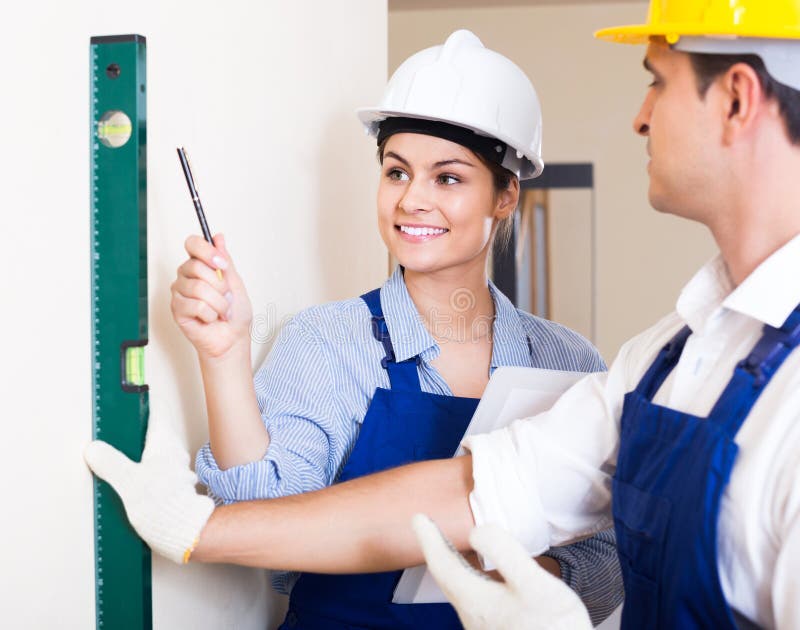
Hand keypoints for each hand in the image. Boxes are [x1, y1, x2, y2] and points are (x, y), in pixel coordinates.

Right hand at [84, 401, 214, 563]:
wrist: (185, 531)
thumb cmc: (162, 504)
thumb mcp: (127, 481)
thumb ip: (109, 462)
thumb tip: (94, 449)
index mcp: (164, 442)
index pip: (158, 410)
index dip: (146, 400)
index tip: (135, 393)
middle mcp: (175, 452)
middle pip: (158, 431)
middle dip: (140, 428)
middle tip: (121, 425)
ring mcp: (178, 469)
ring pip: (160, 451)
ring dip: (143, 451)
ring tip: (122, 455)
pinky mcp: (176, 486)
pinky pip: (160, 470)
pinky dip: (147, 469)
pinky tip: (134, 480)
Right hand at [171, 233, 252, 358]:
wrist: (233, 338)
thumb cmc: (234, 312)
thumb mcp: (235, 282)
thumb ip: (225, 260)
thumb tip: (218, 237)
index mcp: (199, 264)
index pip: (192, 243)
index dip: (207, 251)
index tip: (222, 264)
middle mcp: (186, 275)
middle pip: (197, 266)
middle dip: (220, 285)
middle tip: (226, 297)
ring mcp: (179, 292)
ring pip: (199, 288)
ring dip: (219, 303)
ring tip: (221, 310)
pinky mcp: (177, 309)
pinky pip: (196, 306)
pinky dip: (211, 314)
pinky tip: (211, 318)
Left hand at [412, 514, 591, 629]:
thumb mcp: (536, 586)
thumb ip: (506, 555)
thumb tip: (476, 531)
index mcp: (476, 602)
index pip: (442, 564)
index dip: (429, 538)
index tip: (418, 518)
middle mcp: (474, 618)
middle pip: (447, 577)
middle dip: (437, 549)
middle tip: (427, 526)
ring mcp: (486, 628)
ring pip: (460, 590)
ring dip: (453, 564)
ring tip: (452, 546)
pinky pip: (476, 599)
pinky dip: (471, 578)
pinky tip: (486, 577)